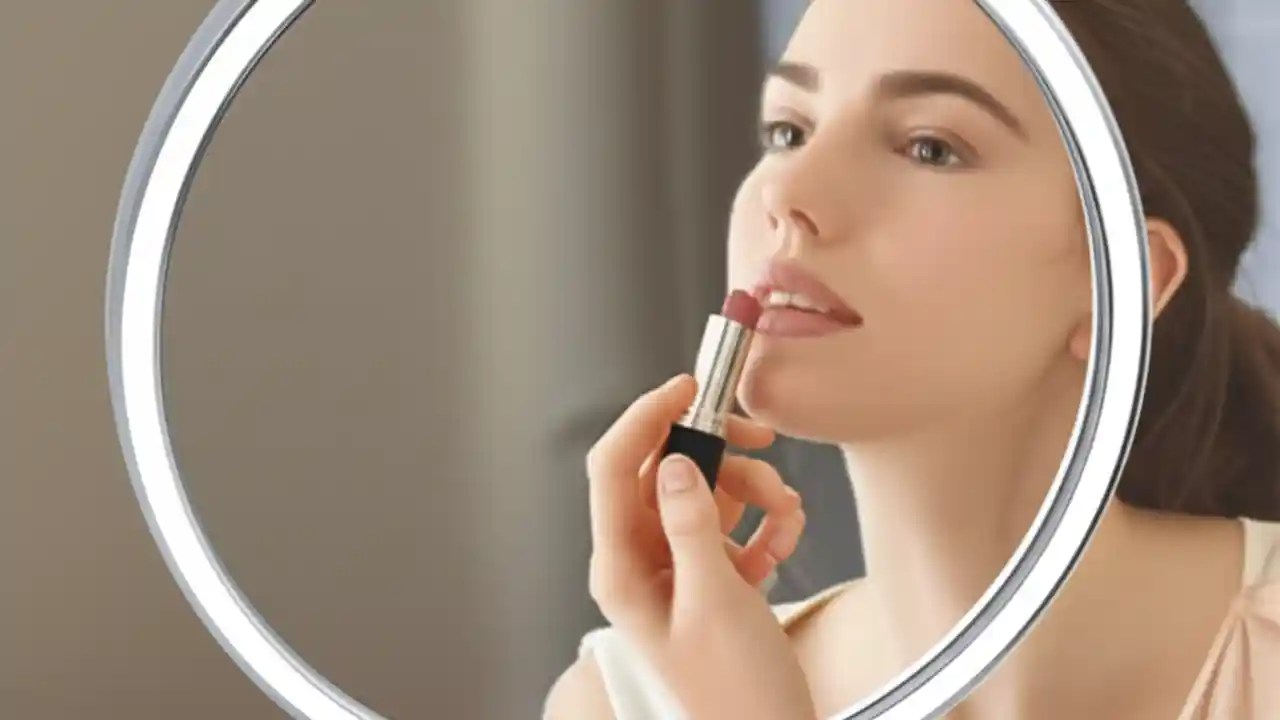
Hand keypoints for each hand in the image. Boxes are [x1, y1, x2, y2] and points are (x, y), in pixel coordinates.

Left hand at [586, 374, 815, 719]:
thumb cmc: (737, 692)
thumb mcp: (716, 601)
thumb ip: (692, 523)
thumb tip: (672, 460)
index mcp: (620, 568)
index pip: (613, 467)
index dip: (645, 417)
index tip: (688, 387)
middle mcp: (638, 562)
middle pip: (665, 472)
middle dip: (721, 458)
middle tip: (764, 447)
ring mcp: (671, 568)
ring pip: (703, 492)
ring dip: (752, 493)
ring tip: (787, 519)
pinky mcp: (704, 577)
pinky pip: (727, 523)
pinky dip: (760, 524)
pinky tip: (782, 544)